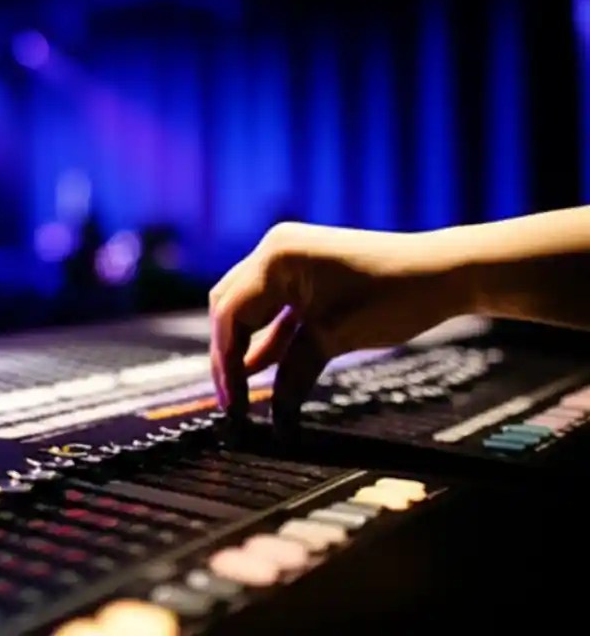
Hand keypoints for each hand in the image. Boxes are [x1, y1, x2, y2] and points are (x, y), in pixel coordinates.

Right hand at [208, 222, 470, 434]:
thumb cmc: (394, 296)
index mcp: (275, 258)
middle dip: (227, 356)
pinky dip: (268, 339)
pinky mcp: (306, 276)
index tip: (232, 404)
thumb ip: (293, 375)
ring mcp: (289, 261)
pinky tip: (262, 371)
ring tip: (242, 392)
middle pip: (230, 308)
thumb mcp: (334, 339)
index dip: (226, 363)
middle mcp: (274, 252)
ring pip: (248, 310)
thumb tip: (273, 418)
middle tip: (231, 401)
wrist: (444, 274)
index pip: (230, 314)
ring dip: (245, 348)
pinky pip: (274, 311)